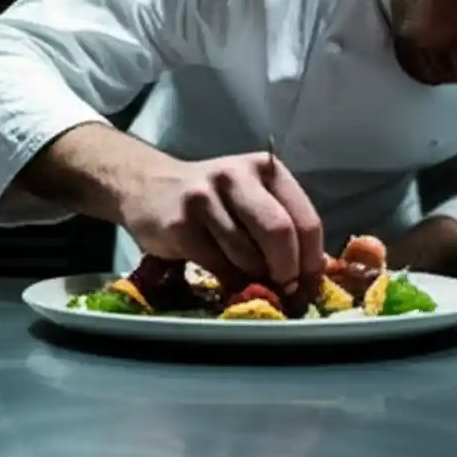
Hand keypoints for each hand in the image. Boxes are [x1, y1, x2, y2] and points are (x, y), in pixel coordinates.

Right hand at [118, 152, 322, 295]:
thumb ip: (280, 223)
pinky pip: (216, 265)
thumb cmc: (209, 199)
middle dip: (286, 269)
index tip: (309, 282)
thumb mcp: (250, 197)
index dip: (311, 259)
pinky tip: (220, 271)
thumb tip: (309, 275)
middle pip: (278, 232)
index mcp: (265, 168)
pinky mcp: (179, 225)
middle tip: (284, 288)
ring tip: (247, 277)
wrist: (145, 187)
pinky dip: (226, 278)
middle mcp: (234, 176)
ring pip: (246, 254)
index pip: (304, 218)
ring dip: (253, 276)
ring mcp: (203, 199)